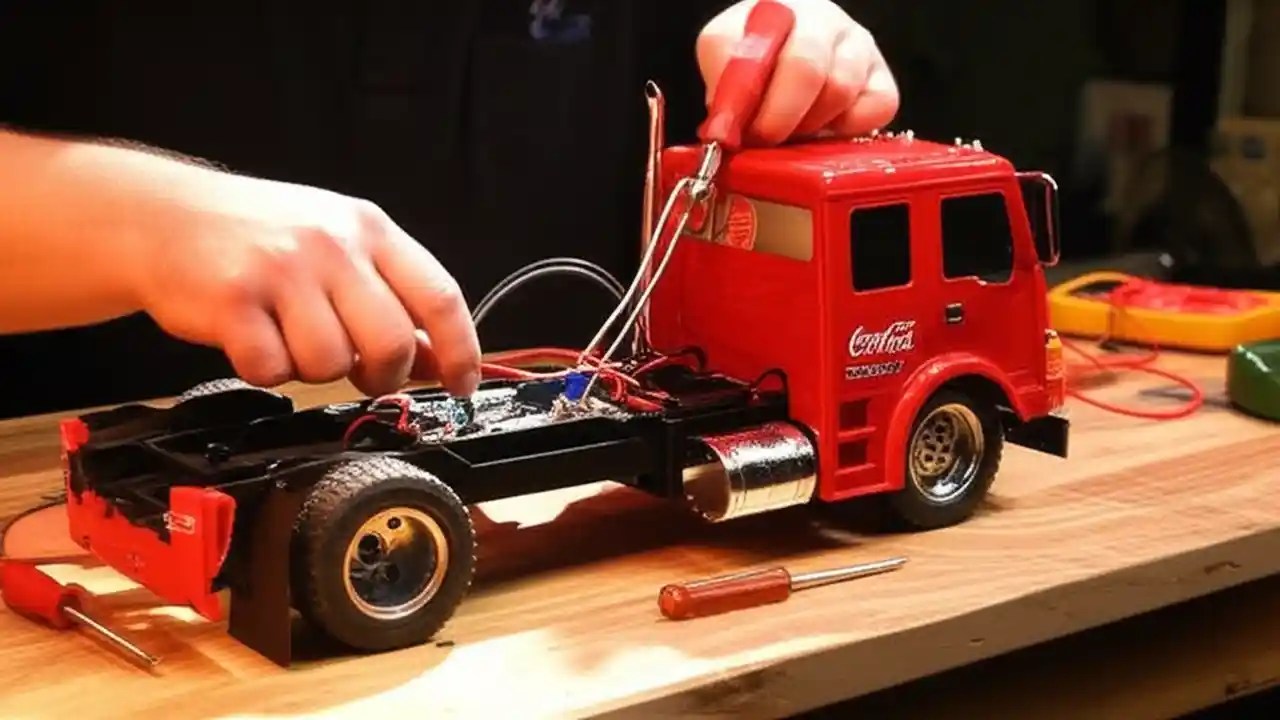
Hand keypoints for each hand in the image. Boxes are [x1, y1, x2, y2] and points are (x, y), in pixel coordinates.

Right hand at [133, 170, 480, 397]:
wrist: (162, 216)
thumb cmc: (259, 236)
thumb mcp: (340, 249)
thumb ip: (394, 300)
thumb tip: (442, 360)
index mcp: (369, 230)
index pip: (439, 297)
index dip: (461, 351)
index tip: (463, 385)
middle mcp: (332, 245)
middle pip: (392, 343)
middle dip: (382, 374)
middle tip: (360, 372)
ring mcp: (282, 271)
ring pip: (332, 364)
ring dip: (314, 370)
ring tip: (290, 338)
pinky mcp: (234, 301)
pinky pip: (273, 370)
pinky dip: (266, 370)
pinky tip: (254, 338)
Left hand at [696, 0, 898, 145]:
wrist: (791, 71)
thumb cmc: (757, 67)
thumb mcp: (723, 64)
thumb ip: (721, 88)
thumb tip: (725, 130)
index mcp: (776, 10)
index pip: (759, 49)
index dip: (745, 97)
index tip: (730, 131)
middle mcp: (823, 20)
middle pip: (806, 68)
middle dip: (777, 118)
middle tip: (762, 140)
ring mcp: (859, 48)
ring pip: (839, 92)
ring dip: (809, 124)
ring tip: (792, 130)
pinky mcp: (883, 82)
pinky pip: (872, 111)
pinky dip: (845, 130)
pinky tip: (826, 127)